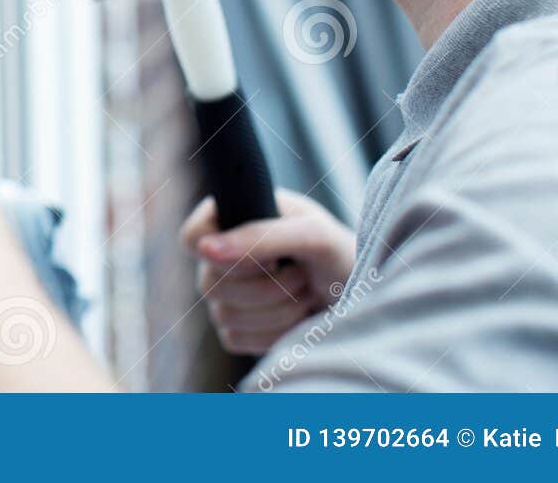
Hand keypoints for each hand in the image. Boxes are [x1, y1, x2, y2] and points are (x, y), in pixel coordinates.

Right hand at [181, 189, 355, 355]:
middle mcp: (222, 255)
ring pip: (224, 316)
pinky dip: (273, 334)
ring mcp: (226, 295)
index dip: (224, 254)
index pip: (192, 239)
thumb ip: (260, 236)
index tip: (266, 257)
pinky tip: (296, 316)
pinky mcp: (237, 329)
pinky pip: (235, 340)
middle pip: (210, 284)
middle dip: (268, 286)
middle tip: (302, 273)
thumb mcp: (313, 234)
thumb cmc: (340, 253)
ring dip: (278, 310)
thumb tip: (205, 249)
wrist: (365, 295)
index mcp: (233, 217)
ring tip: (305, 292)